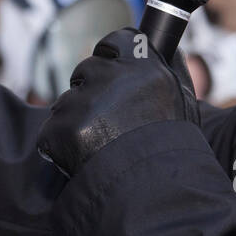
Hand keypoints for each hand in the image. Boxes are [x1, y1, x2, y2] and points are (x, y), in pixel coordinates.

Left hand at [37, 27, 198, 177]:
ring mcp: (84, 103)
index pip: (116, 41)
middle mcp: (113, 78)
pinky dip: (61, 146)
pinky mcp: (62, 129)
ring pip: (66, 102)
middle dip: (90, 90)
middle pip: (86, 69)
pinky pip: (52, 131)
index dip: (111, 56)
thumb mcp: (184, 101)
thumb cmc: (173, 149)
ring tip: (100, 147)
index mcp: (144, 67)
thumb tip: (163, 44)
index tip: (111, 69)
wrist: (155, 195)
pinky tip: (83, 160)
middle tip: (106, 120)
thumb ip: (169, 68)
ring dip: (75, 119)